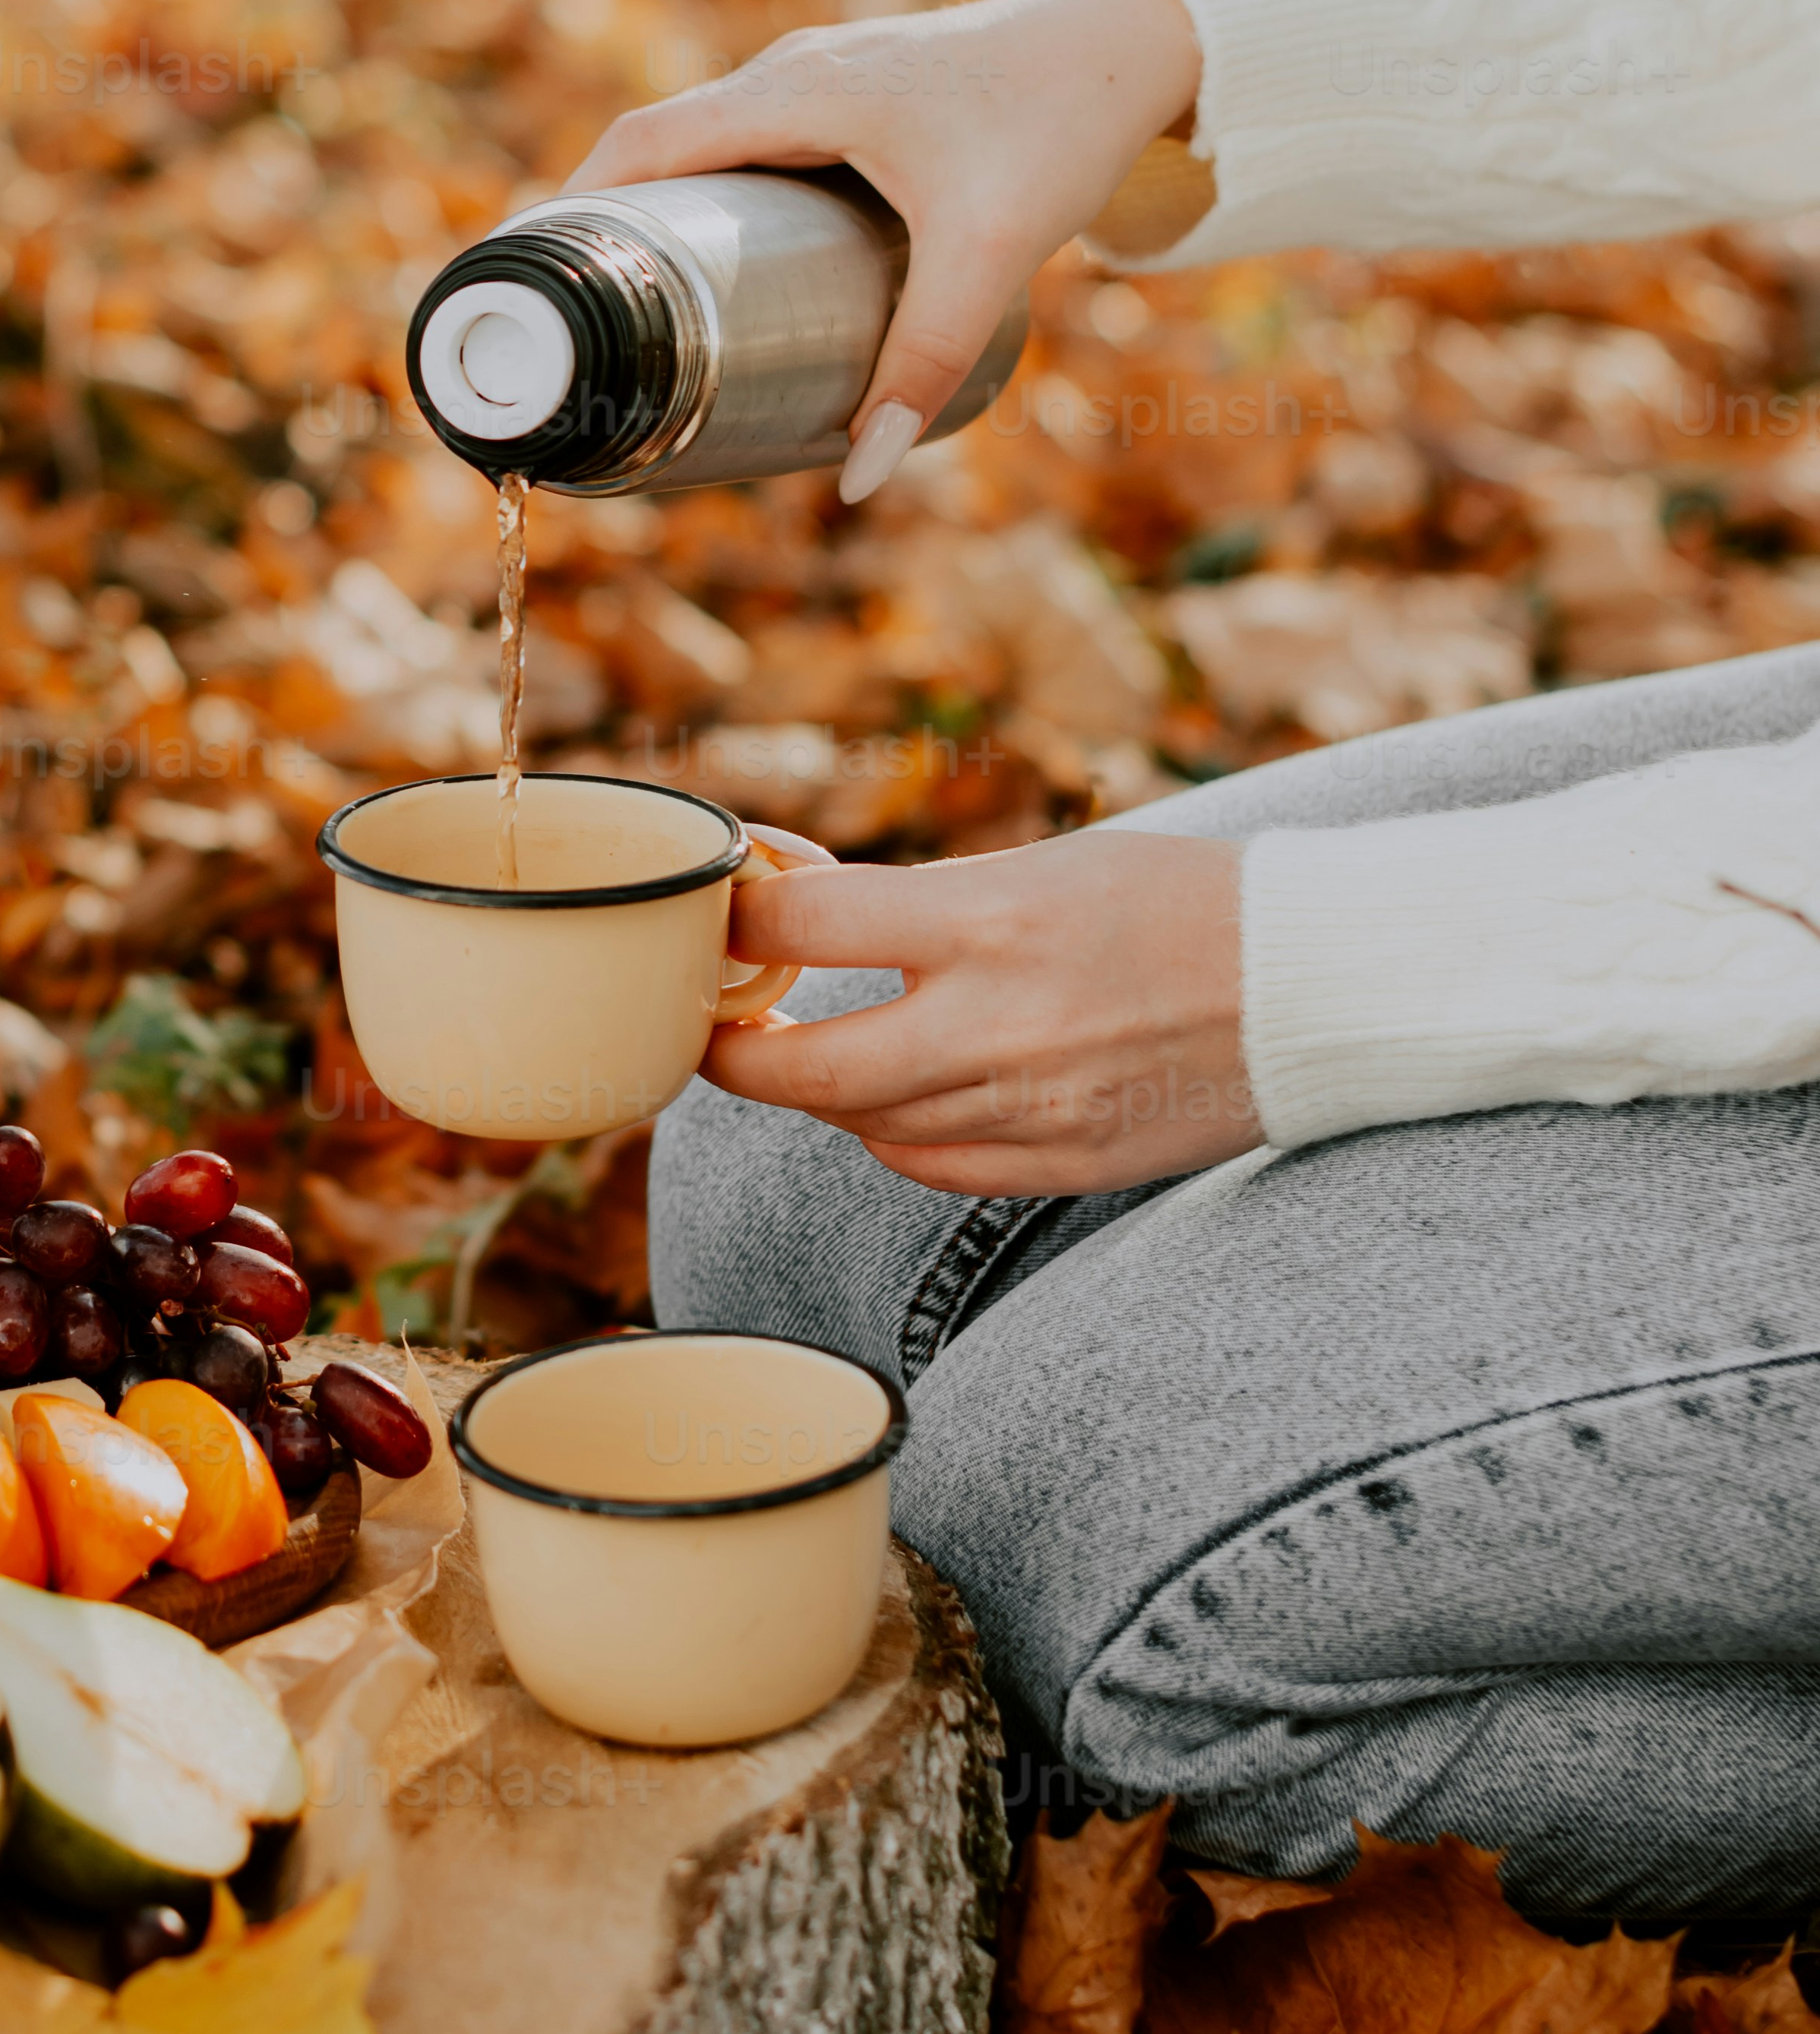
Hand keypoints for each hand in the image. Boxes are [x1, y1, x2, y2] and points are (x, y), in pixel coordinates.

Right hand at [565, 0, 1201, 500]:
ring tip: (635, 302)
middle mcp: (797, 72)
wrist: (1134, 49)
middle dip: (610, 227)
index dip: (573, 207)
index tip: (528, 277)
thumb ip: (926, 359)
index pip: (646, 144)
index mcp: (798, 91)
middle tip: (575, 319)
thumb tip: (860, 474)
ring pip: (713, 145)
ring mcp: (827, 75)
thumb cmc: (1056, 131)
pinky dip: (722, 194)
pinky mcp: (862, 92)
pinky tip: (730, 257)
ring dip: (668, 212)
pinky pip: (757, 142)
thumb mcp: (987, 253)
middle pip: (664, 148)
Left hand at [704, 830, 1258, 1194]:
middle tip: (716, 1030)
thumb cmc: (1180, 899)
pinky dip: (892, 1134)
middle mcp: (998, 1023)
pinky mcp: (1064, 1166)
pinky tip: (899, 1098)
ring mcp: (1030, 1108)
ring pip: (860, 1123)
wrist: (1317, 984)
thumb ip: (926, 903)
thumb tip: (801, 906)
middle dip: (734, 1054)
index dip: (740, 924)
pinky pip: (929, 1167)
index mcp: (991, 921)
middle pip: (801, 1070)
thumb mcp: (1045, 866)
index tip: (725, 921)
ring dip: (821, 1089)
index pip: (804, 929)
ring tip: (812, 1052)